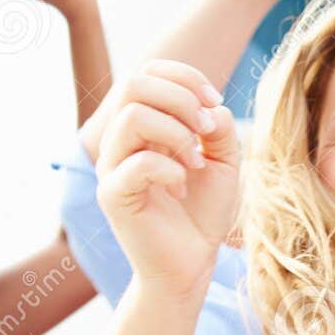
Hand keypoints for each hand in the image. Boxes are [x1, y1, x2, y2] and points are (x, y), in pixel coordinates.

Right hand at [96, 61, 237, 295]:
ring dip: (178, 134)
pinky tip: (183, 189)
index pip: (147, 72)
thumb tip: (211, 106)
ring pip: (133, 117)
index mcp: (141, 125)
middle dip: (181, 99)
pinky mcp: (114, 194)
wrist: (192, 262)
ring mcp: (111, 166)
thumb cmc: (203, 212)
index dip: (184, 77)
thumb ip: (219, 128)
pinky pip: (138, 163)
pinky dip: (171, 169)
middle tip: (207, 131)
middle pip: (134, 83)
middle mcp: (120, 139)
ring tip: (197, 163)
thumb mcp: (223, 163)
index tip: (215, 102)